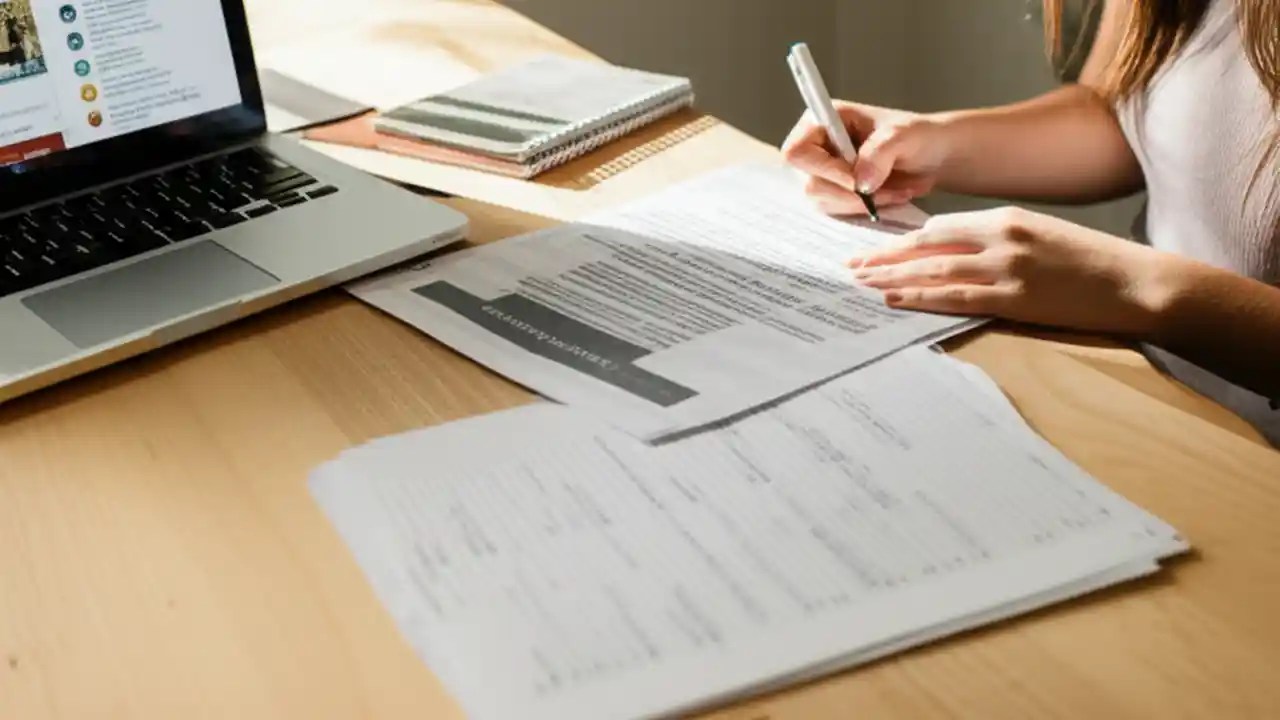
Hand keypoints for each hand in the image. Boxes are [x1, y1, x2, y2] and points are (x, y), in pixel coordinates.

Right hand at [781, 101, 951, 215]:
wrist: (934, 156)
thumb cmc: (918, 135)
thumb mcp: (903, 134)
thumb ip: (879, 152)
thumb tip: (859, 182)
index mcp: (822, 121)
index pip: (797, 152)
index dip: (823, 170)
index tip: (857, 180)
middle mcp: (816, 148)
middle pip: (809, 183)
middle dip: (849, 193)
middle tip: (885, 189)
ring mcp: (823, 174)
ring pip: (822, 202)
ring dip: (860, 203)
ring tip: (894, 191)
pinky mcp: (833, 195)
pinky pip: (837, 212)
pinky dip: (864, 210)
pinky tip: (888, 197)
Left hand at [847, 207, 1170, 335]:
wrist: (1135, 283)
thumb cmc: (1090, 262)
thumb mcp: (1041, 236)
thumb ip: (998, 241)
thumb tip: (955, 257)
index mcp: (1006, 218)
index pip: (941, 228)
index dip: (906, 241)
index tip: (881, 250)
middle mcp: (1000, 238)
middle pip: (927, 246)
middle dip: (885, 256)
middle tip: (852, 265)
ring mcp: (1006, 269)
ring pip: (933, 272)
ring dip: (893, 278)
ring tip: (862, 283)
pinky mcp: (1014, 300)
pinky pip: (955, 299)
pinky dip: (920, 299)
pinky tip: (894, 300)